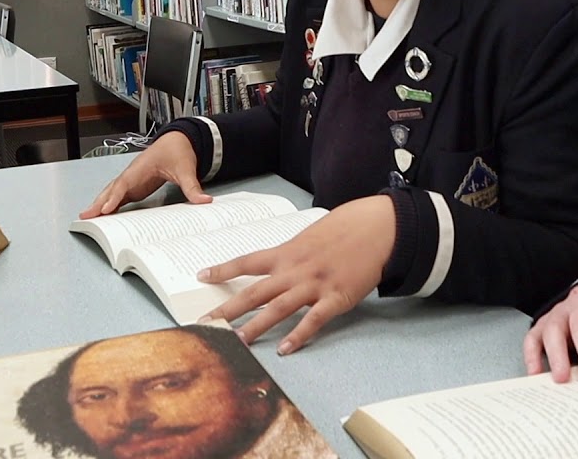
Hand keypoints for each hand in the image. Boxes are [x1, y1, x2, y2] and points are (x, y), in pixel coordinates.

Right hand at [79, 131, 210, 217]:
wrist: (177, 141)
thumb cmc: (177, 151)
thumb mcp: (186, 169)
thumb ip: (193, 186)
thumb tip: (204, 200)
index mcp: (141, 167)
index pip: (124, 184)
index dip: (114, 197)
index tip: (105, 209)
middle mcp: (133, 173)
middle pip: (112, 189)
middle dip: (99, 203)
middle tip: (86, 216)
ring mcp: (132, 180)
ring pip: (112, 193)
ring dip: (101, 204)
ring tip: (88, 218)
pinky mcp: (136, 185)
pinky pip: (120, 196)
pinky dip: (111, 205)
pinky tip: (105, 216)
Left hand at [199, 195, 396, 354]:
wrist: (376, 227)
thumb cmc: (344, 230)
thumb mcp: (310, 237)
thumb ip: (291, 255)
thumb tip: (274, 267)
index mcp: (287, 253)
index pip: (247, 262)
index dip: (223, 269)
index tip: (201, 276)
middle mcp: (295, 270)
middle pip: (254, 293)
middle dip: (227, 310)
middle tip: (204, 323)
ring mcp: (314, 285)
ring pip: (278, 309)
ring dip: (255, 327)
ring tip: (235, 343)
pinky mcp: (336, 298)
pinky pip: (313, 321)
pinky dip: (298, 336)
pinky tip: (284, 350)